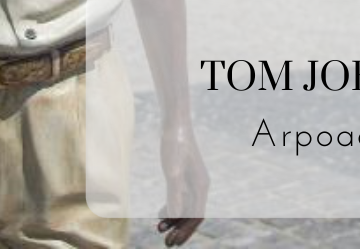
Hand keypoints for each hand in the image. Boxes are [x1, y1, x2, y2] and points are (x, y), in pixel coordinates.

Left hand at [157, 122, 207, 245]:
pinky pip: (180, 197)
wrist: (174, 122)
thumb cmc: (174, 144)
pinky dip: (172, 207)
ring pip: (185, 207)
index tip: (172, 242)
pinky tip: (160, 213)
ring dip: (174, 220)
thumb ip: (174, 194)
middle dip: (179, 230)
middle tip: (165, 243)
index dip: (185, 231)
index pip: (196, 216)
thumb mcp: (172, 170)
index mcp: (201, 186)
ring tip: (158, 229)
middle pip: (192, 214)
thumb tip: (175, 217)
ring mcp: (192, 179)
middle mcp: (199, 185)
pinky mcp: (183, 174)